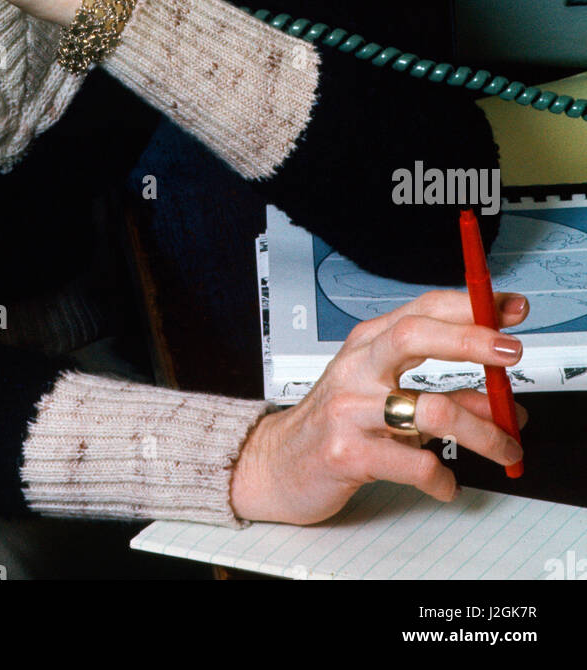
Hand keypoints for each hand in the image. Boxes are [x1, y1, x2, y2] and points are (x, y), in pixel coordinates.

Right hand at [230, 289, 528, 525]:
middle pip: (416, 335)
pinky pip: (414, 464)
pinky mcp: (348, 453)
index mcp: (369, 344)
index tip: (511, 309)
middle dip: (471, 340)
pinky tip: (447, 484)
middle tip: (511, 354)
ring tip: (505, 450)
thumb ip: (446, 397)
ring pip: (430, 409)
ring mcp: (350, 409)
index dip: (471, 305)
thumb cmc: (338, 424)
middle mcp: (358, 367)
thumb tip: (502, 404)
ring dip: (483, 432)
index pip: (424, 308)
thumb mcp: (391, 401)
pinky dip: (443, 479)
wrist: (278, 463)